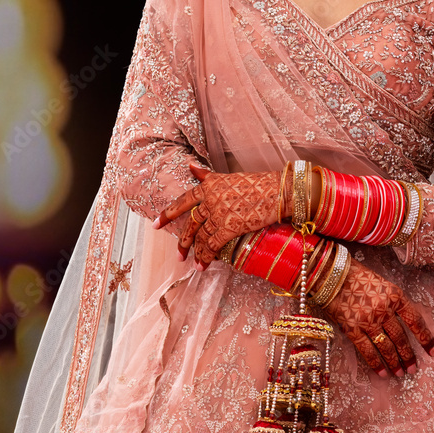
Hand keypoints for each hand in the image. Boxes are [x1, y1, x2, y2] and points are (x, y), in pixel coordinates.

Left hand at [153, 162, 291, 267]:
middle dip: (182, 241)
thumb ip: (208, 177)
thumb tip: (191, 168)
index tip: (155, 224)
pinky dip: (206, 257)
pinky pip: (212, 245)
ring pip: (200, 237)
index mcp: (208, 186)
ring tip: (192, 264)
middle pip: (190, 223)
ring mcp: (219, 214)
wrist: (278, 191)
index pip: (182, 201)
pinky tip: (203, 265)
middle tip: (178, 254)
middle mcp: (210, 200)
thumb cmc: (258, 183)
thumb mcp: (228, 177)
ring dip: (196, 253)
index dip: (167, 214)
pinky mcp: (230, 227)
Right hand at [322, 257, 433, 377]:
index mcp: (395, 296)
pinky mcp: (352, 329)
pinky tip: (382, 373)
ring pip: (386, 347)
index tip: (433, 351)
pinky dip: (376, 363)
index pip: (415, 321)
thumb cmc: (358, 276)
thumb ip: (394, 303)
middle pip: (401, 338)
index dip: (425, 338)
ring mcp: (368, 320)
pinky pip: (367, 350)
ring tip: (400, 373)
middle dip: (408, 356)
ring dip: (394, 362)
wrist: (331, 273)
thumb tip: (404, 325)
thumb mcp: (383, 285)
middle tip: (413, 369)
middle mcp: (384, 310)